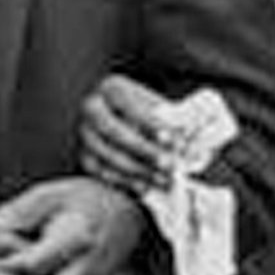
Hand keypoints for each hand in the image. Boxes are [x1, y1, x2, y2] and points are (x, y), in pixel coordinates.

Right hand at [74, 73, 176, 195]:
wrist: (131, 126)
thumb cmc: (153, 116)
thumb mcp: (165, 109)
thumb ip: (178, 122)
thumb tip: (191, 144)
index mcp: (112, 88)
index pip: (130, 103)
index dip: (152, 123)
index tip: (173, 140)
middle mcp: (92, 108)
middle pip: (115, 131)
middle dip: (146, 150)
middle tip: (172, 165)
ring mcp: (84, 134)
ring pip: (108, 155)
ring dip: (140, 170)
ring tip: (166, 179)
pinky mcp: (83, 156)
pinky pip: (101, 172)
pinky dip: (126, 181)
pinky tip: (147, 186)